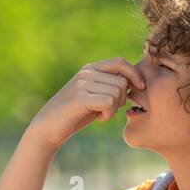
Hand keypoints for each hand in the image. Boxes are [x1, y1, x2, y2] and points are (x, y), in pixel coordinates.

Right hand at [27, 58, 145, 151]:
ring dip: (114, 109)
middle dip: (122, 99)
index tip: (140, 88)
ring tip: (102, 114)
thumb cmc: (75, 114)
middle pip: (122, 81)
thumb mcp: (94, 96)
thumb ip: (109, 86)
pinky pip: (109, 102)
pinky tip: (99, 118)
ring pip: (117, 93)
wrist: (48, 128)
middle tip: (110, 110)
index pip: (120, 62)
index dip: (134, 74)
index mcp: (90, 68)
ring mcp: (82, 84)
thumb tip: (135, 82)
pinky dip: (108, 114)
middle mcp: (86, 72)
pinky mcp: (80, 98)